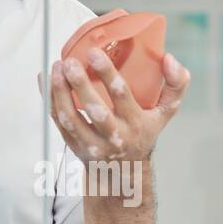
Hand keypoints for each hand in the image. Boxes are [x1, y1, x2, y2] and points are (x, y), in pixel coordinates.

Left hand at [39, 49, 189, 164]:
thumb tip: (168, 57)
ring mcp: (91, 142)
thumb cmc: (143, 131)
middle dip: (80, 84)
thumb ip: (176, 84)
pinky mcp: (73, 144)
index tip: (93, 53)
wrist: (123, 170)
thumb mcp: (165, 112)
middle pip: (95, 110)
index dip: (107, 74)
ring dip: (60, 92)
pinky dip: (49, 99)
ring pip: (71, 118)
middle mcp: (113, 135)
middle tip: (69, 61)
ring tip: (56, 68)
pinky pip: (58, 121)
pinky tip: (46, 77)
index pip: (122, 96)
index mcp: (136, 123)